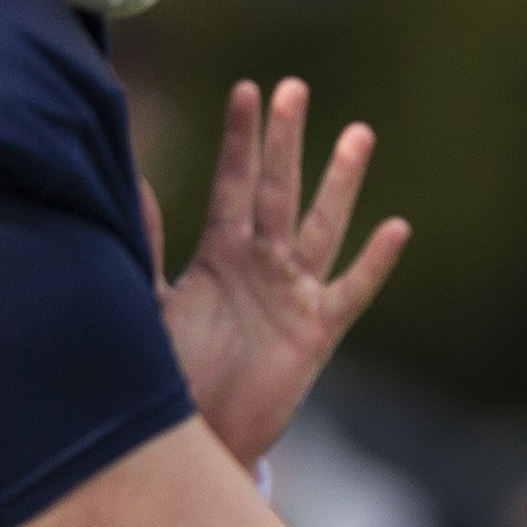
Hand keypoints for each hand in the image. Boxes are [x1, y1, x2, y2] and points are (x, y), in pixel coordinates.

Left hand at [146, 79, 411, 466]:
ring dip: (339, 182)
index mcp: (222, 254)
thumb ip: (145, 245)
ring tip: (357, 135)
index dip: (239, 139)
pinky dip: (375, 262)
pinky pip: (352, 290)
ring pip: (322, 225)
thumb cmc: (172, 372)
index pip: (234, 183)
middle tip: (296, 89)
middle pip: (278, 190)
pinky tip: (396, 229)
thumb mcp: (148, 302)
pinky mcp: (317, 331)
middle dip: (285, 141)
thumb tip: (130, 181)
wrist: (197, 436)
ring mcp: (295, 294)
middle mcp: (263, 264)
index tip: (246, 89)